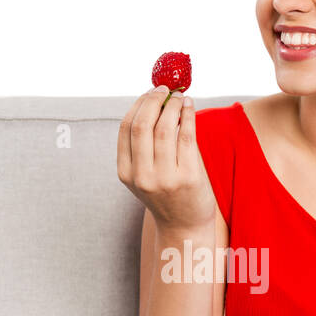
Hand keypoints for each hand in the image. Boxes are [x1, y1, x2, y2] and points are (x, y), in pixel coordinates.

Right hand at [117, 86, 216, 233]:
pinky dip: (188, 116)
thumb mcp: (144, 174)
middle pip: (142, 124)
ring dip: (173, 105)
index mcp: (126, 173)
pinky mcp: (188, 177)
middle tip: (165, 88)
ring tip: (180, 97)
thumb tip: (154, 101)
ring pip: (165, 128)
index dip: (138, 104)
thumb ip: (143, 146)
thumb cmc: (166, 195)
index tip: (149, 92)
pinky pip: (187, 136)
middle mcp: (142, 176)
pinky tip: (189, 107)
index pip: (126, 128)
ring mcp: (165, 178)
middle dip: (154, 100)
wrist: (184, 226)